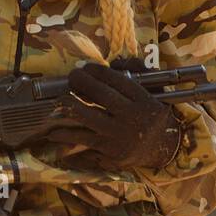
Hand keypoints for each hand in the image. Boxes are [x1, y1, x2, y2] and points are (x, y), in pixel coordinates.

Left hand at [42, 57, 185, 171]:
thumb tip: (115, 61)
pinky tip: (54, 132)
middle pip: (100, 95)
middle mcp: (133, 118)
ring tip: (58, 101)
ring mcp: (120, 138)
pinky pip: (83, 142)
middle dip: (81, 82)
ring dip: (68, 108)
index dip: (97, 71)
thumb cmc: (152, 113)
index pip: (117, 80)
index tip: (85, 67)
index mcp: (144, 101)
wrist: (161, 149)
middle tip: (71, 76)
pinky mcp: (110, 154)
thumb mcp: (155, 90)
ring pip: (87, 118)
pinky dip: (66, 137)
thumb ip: (139, 71)